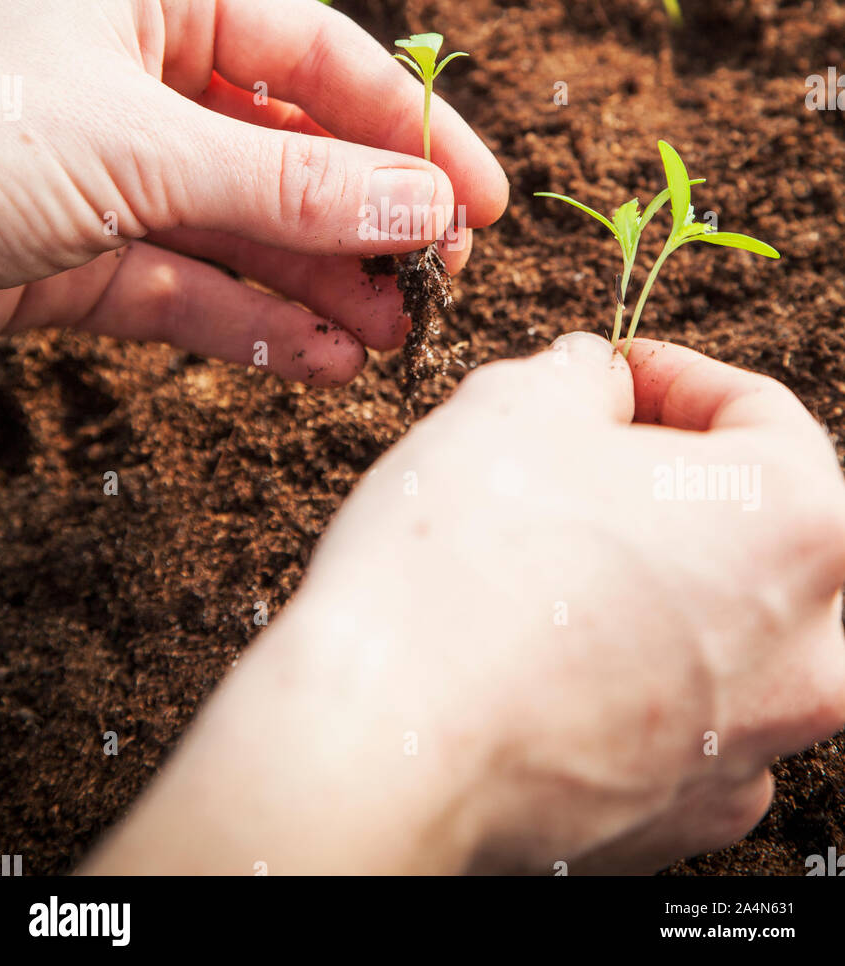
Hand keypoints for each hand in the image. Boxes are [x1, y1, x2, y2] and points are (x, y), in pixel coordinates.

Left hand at [0, 0, 506, 382]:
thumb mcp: (137, 149)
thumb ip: (289, 187)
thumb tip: (425, 208)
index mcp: (151, 0)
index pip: (317, 55)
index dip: (410, 127)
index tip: (483, 198)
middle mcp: (137, 80)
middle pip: (289, 150)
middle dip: (367, 221)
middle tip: (441, 284)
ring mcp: (109, 175)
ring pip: (247, 232)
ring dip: (323, 288)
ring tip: (395, 339)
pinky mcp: (77, 259)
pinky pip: (191, 291)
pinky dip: (253, 327)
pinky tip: (320, 363)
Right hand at [82, 336, 844, 874]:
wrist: (381, 742)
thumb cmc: (460, 564)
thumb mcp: (520, 399)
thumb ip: (586, 373)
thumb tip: (596, 387)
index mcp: (801, 520)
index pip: (757, 411)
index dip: (669, 377)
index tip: (613, 380)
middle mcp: (811, 643)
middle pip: (745, 523)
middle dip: (658, 483)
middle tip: (570, 464)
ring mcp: (756, 738)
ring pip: (716, 623)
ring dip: (646, 579)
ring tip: (542, 559)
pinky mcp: (692, 809)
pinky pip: (680, 715)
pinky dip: (629, 676)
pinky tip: (547, 654)